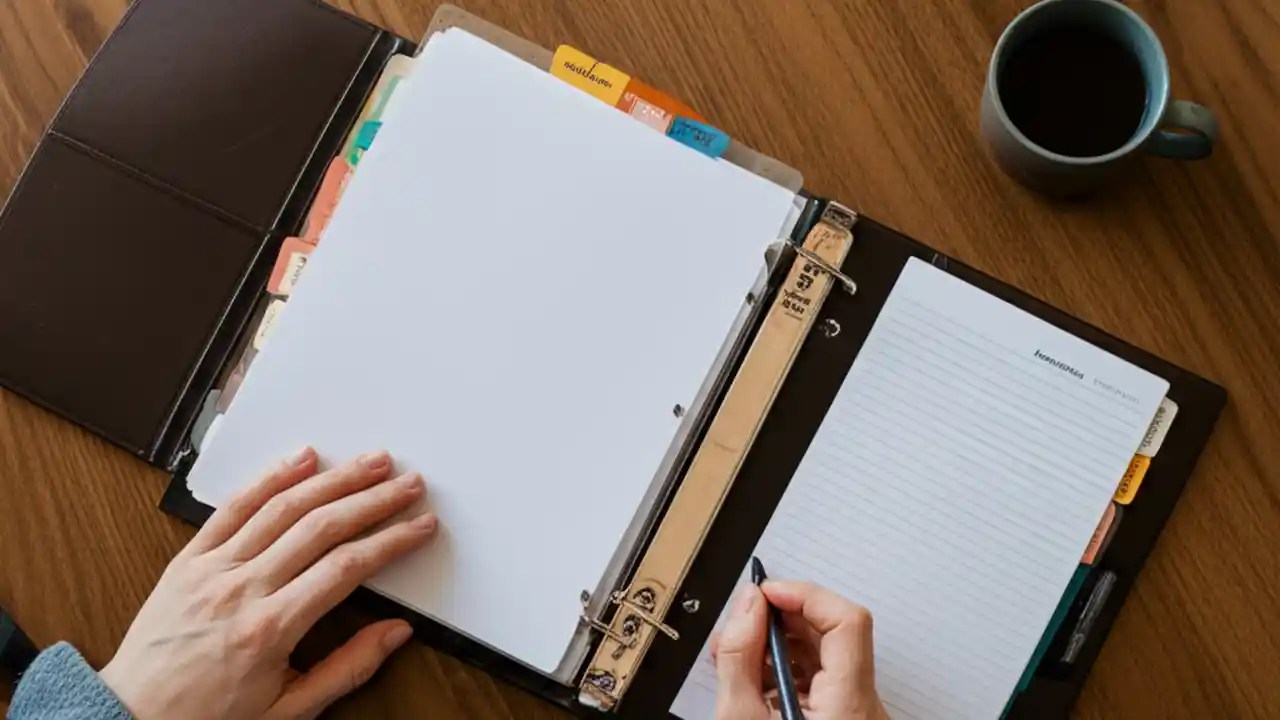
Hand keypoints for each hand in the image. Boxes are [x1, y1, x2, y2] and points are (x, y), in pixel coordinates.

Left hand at [99, 448, 436, 719]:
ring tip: (369, 461)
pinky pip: (232, 508)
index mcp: (270, 630)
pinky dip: (269, 479)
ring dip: (333, 479)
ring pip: (282, 508)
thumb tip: (395, 633)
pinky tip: (299, 460)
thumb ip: (347, 669)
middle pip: (321, 528)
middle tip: (408, 483)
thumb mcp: (289, 712)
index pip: (346, 568)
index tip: (419, 526)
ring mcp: (212, 570)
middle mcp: (241, 591)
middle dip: (373, 500)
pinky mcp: (188, 560)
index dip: (390, 541)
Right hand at [711, 580, 889, 719]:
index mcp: (848, 704)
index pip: (847, 620)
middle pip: (834, 632)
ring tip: (742, 654)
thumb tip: (748, 603)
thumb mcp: (741, 718)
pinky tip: (758, 677)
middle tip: (745, 620)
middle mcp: (865, 705)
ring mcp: (859, 711)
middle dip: (783, 618)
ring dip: (782, 643)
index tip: (768, 594)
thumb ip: (740, 657)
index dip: (805, 595)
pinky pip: (824, 675)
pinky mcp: (847, 716)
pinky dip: (790, 667)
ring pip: (827, 653)